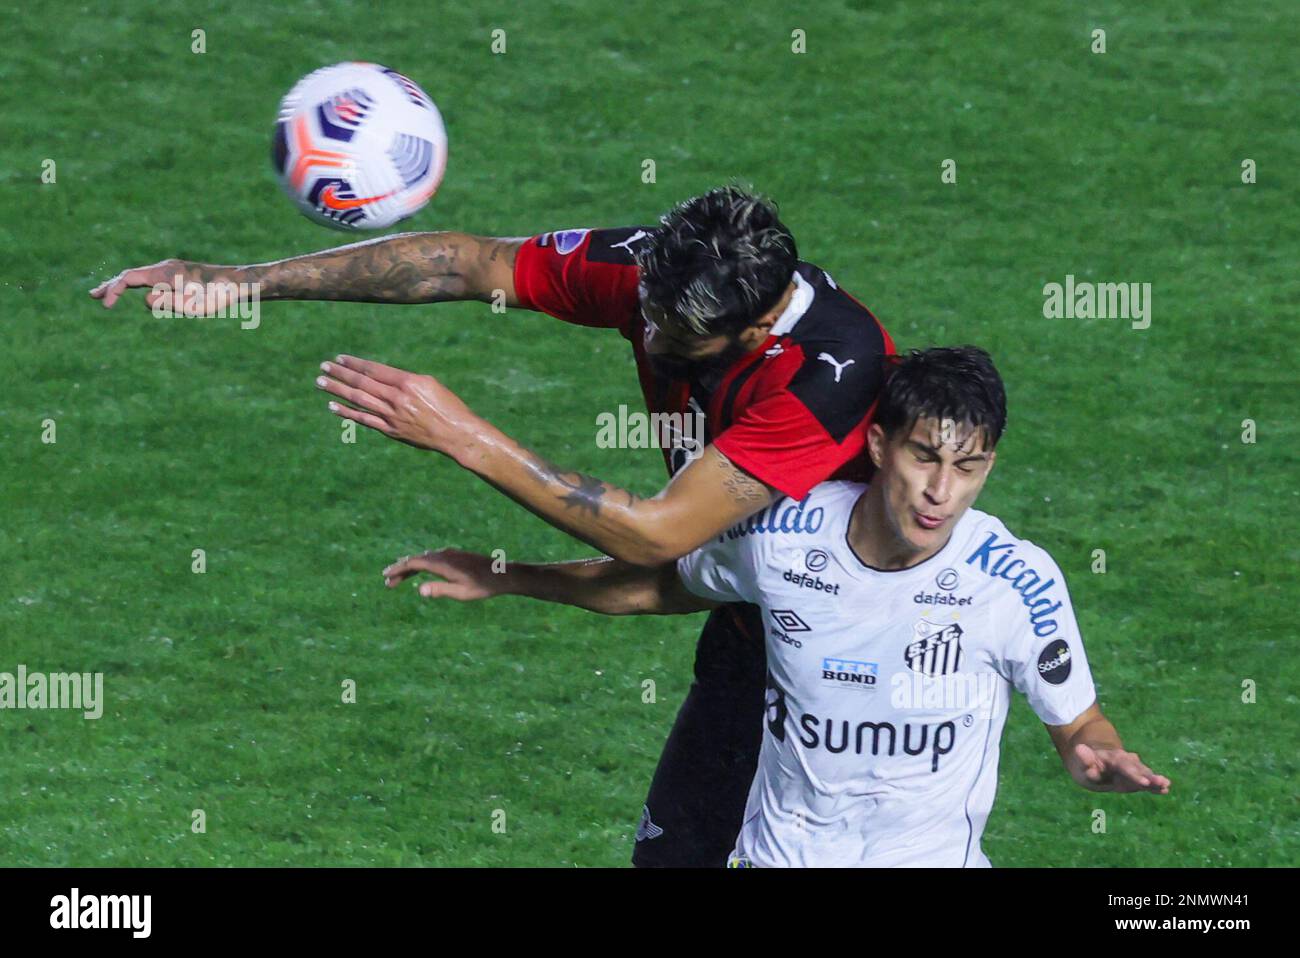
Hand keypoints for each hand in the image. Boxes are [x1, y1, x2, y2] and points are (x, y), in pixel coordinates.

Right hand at [90, 259, 238, 314]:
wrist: (238, 283)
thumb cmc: (217, 296)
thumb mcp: (191, 305)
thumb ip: (166, 302)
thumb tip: (146, 299)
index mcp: (164, 272)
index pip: (129, 278)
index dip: (114, 290)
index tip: (105, 305)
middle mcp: (165, 267)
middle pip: (131, 275)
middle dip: (112, 285)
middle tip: (93, 295)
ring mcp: (172, 269)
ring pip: (141, 276)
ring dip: (124, 285)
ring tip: (109, 294)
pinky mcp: (179, 274)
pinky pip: (153, 278)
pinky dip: (139, 284)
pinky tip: (136, 291)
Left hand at [317, 354, 479, 456]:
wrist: (456, 434)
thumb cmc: (447, 406)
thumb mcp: (429, 384)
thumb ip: (404, 380)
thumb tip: (383, 377)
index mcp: (407, 382)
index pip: (373, 369)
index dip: (354, 363)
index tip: (339, 358)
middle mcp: (397, 398)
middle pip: (362, 382)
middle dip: (340, 373)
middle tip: (323, 367)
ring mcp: (392, 416)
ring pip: (358, 399)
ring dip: (337, 390)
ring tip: (321, 382)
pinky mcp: (391, 431)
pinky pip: (364, 420)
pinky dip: (347, 412)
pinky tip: (333, 406)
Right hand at [383, 549, 504, 599]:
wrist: (502, 574)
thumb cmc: (482, 587)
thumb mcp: (461, 593)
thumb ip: (440, 590)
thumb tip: (420, 589)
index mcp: (442, 564)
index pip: (414, 563)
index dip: (398, 569)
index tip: (386, 577)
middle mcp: (444, 555)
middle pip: (416, 559)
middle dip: (400, 569)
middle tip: (387, 581)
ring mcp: (450, 554)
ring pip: (424, 558)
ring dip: (410, 566)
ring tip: (399, 577)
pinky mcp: (455, 555)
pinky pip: (432, 557)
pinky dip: (421, 563)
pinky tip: (420, 569)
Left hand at [1072, 743, 1170, 793]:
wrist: (1094, 759)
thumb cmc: (1086, 764)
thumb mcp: (1081, 762)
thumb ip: (1083, 759)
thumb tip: (1079, 748)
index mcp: (1112, 758)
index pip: (1124, 766)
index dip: (1134, 774)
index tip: (1143, 782)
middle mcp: (1126, 761)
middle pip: (1139, 769)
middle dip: (1150, 777)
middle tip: (1162, 783)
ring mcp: (1133, 769)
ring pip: (1145, 774)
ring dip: (1155, 781)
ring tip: (1167, 786)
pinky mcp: (1137, 778)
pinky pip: (1147, 782)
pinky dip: (1155, 786)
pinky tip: (1166, 790)